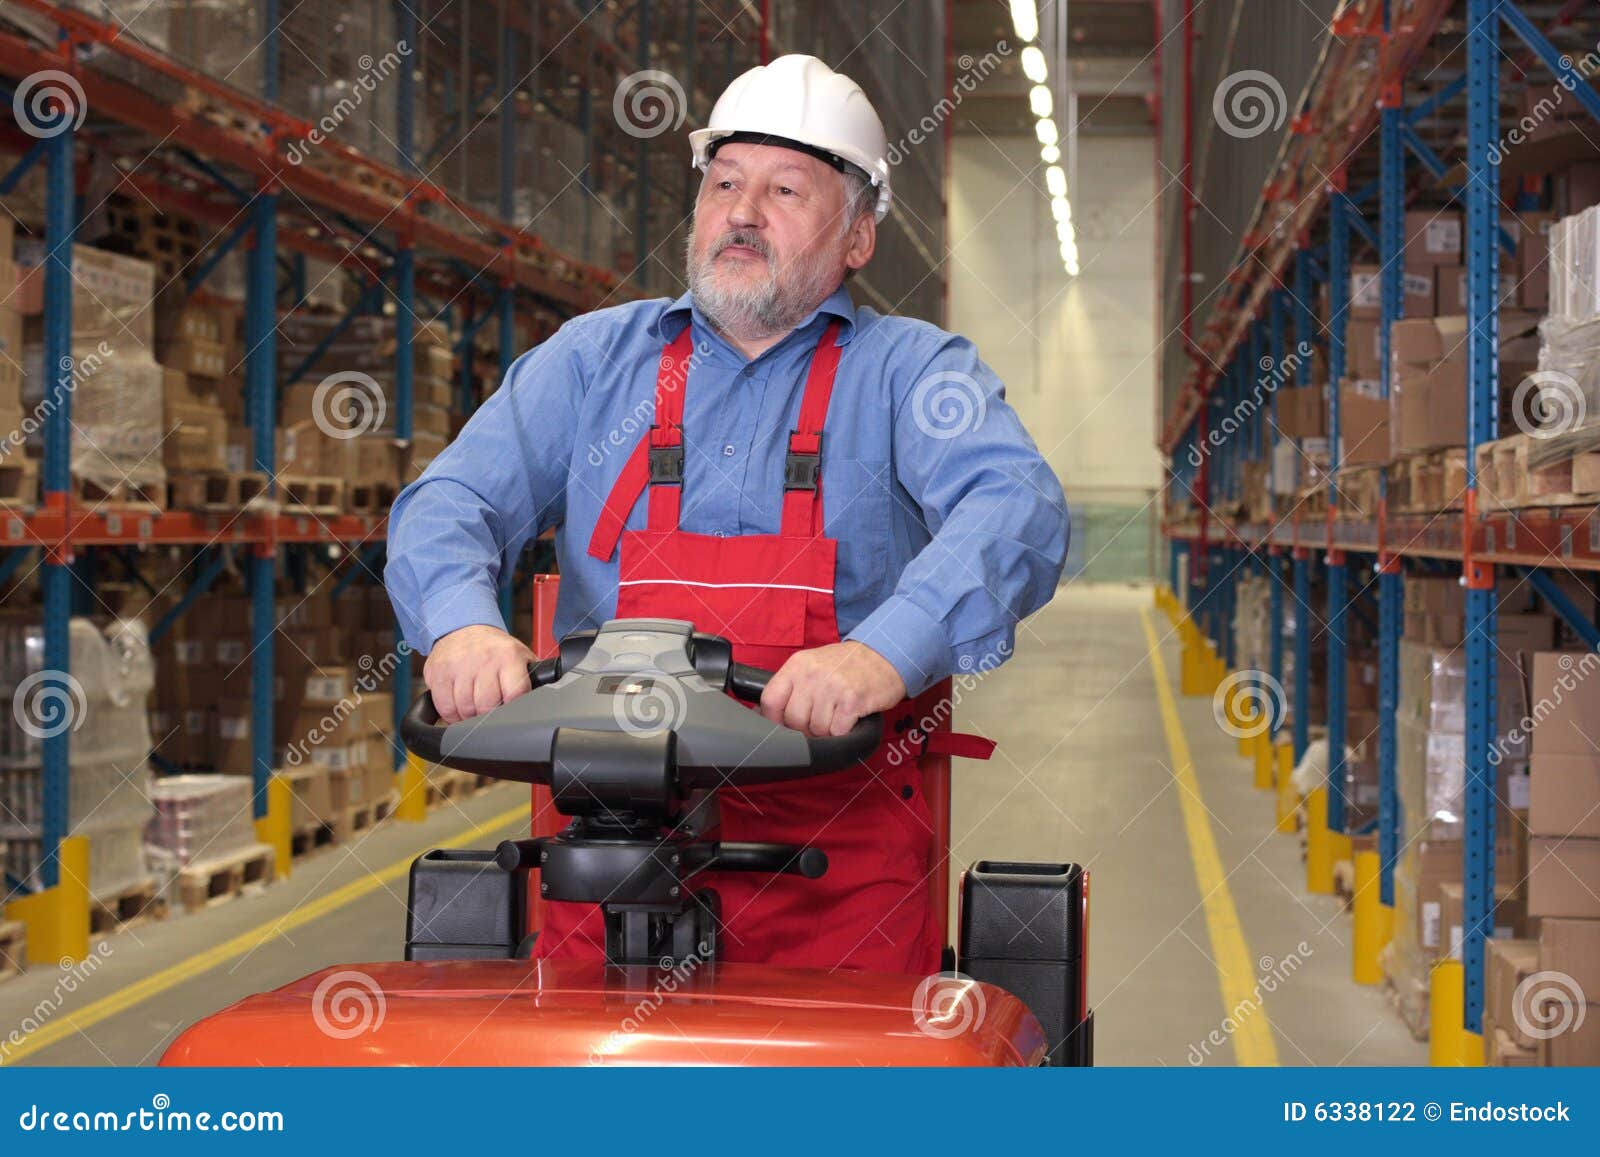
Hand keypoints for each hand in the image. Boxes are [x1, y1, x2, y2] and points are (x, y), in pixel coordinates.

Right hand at [423, 624, 534, 722]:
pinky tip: (457, 708)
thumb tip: (545, 700)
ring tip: (472, 709)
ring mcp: (459, 665)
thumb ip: (532, 677)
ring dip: (468, 717)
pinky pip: (444, 706)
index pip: (515, 693)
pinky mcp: (438, 672)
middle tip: (488, 712)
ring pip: (464, 709)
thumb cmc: (495, 649)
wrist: (463, 627)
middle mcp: (484, 659)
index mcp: (509, 656)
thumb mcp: (520, 656)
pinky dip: (450, 715)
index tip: (509, 712)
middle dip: (488, 716)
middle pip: (487, 705)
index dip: (512, 709)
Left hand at [759, 641, 905, 737]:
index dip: (774, 720)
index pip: (770, 700)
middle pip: (794, 720)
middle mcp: (812, 674)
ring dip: (827, 729)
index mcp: (797, 665)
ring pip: (816, 729)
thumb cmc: (847, 665)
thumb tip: (769, 716)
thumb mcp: (813, 665)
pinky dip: (843, 731)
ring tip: (838, 713)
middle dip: (806, 727)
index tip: (784, 726)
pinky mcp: (852, 701)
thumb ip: (792, 686)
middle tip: (821, 718)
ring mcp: (833, 687)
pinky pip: (837, 732)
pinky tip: (850, 717)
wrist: (886, 656)